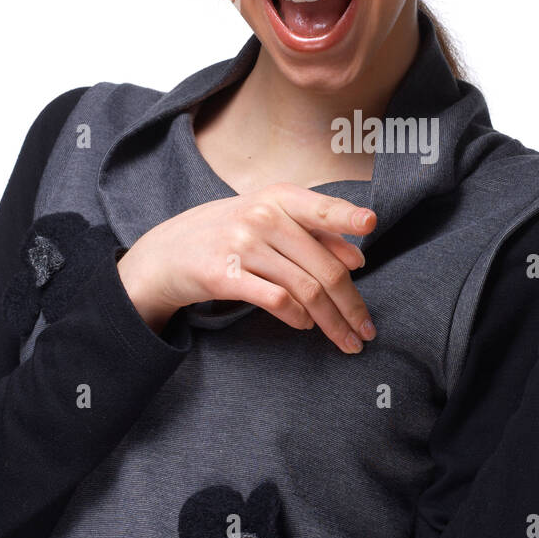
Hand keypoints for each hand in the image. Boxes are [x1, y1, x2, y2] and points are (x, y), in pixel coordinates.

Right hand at [116, 184, 377, 353]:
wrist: (166, 252)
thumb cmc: (229, 234)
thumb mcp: (269, 220)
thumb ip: (314, 233)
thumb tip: (357, 259)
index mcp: (278, 197)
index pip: (321, 208)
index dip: (347, 216)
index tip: (372, 224)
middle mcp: (262, 216)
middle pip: (324, 267)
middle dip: (351, 306)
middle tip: (368, 331)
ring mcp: (242, 244)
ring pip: (306, 289)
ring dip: (331, 321)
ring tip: (345, 339)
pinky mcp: (225, 274)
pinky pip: (276, 300)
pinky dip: (297, 317)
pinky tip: (305, 326)